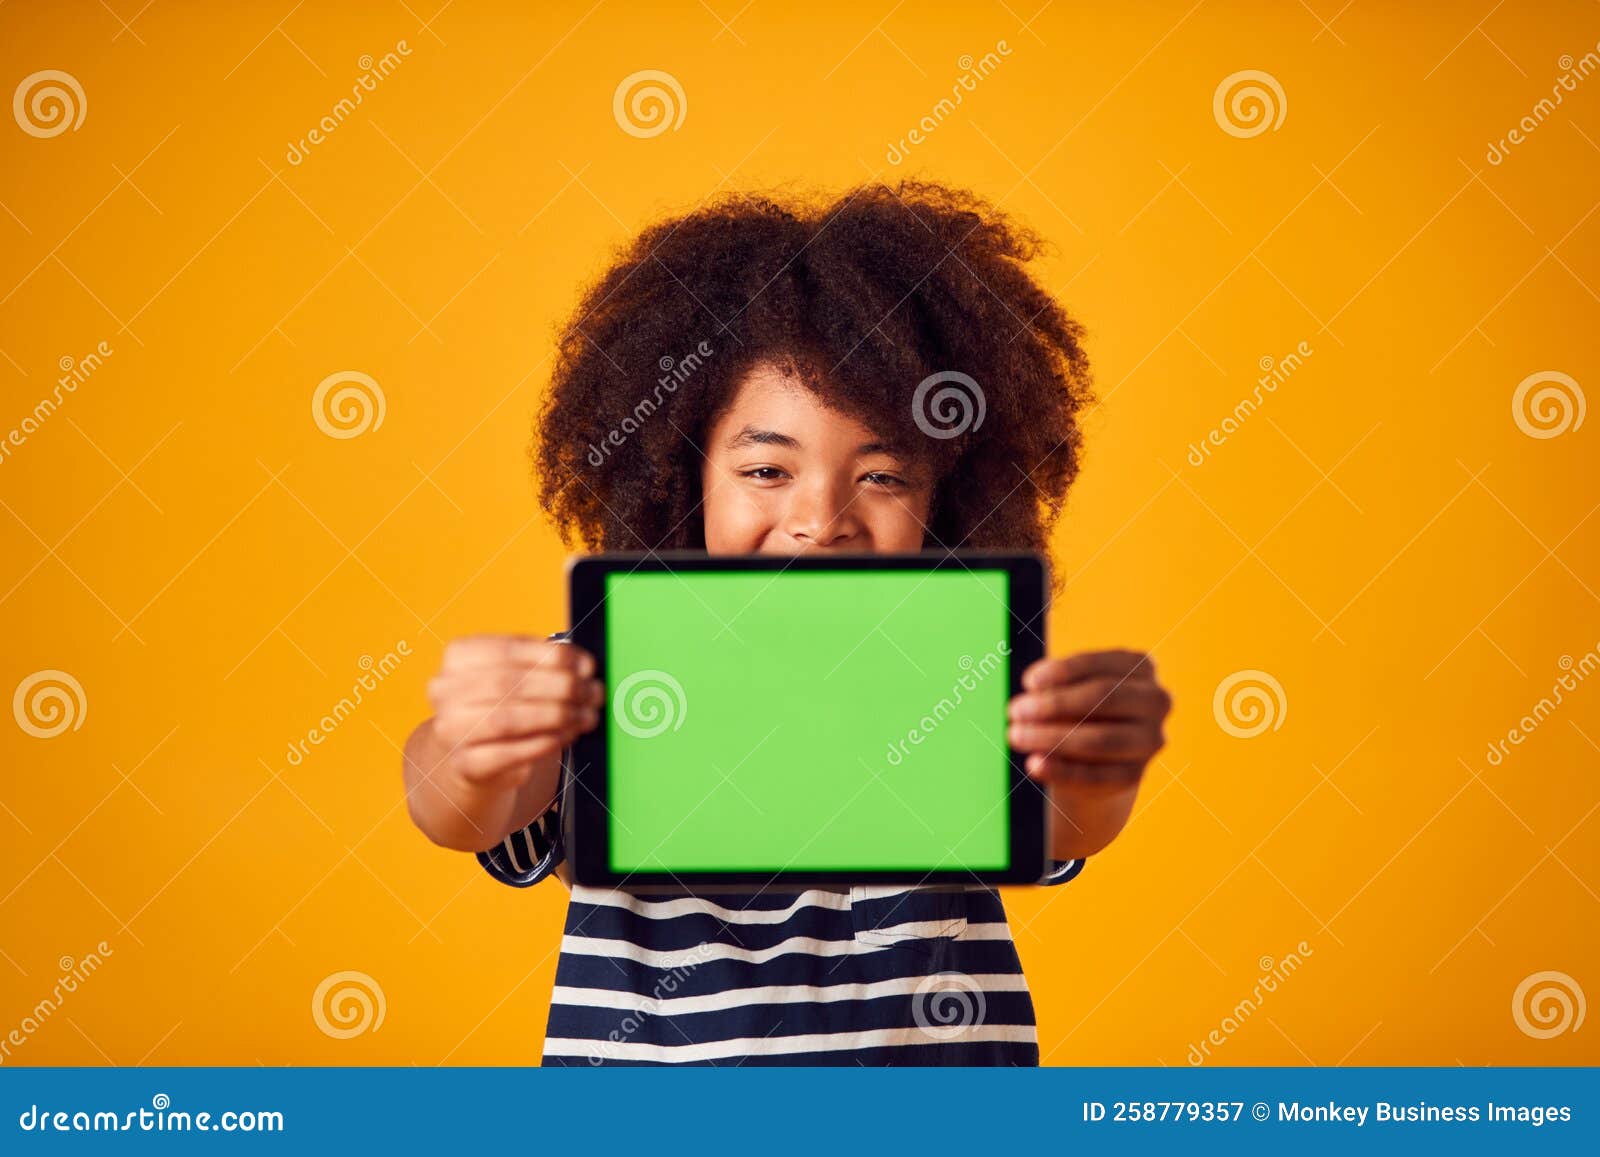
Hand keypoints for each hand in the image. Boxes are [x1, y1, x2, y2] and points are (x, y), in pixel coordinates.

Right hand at [425, 635, 604, 791]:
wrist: (471, 754)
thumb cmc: (500, 705)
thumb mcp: (514, 675)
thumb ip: (543, 664)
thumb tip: (583, 666)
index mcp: (458, 656)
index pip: (507, 649)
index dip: (553, 656)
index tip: (586, 665)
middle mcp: (446, 690)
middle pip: (509, 684)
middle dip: (560, 687)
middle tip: (592, 693)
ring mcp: (451, 729)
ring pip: (508, 719)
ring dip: (556, 716)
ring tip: (585, 716)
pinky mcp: (466, 764)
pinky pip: (511, 753)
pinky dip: (545, 743)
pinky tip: (566, 735)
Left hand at [1006, 649, 1170, 790]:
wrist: (1099, 755)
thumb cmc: (1080, 708)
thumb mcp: (1071, 688)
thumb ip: (1056, 687)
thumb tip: (1033, 694)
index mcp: (1142, 667)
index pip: (1099, 665)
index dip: (1062, 671)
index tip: (1028, 682)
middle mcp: (1155, 701)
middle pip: (1103, 698)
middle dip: (1054, 704)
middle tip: (1014, 711)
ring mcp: (1150, 740)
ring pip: (1100, 739)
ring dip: (1052, 738)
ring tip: (1016, 735)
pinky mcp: (1135, 775)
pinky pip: (1096, 775)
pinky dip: (1061, 771)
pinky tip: (1034, 764)